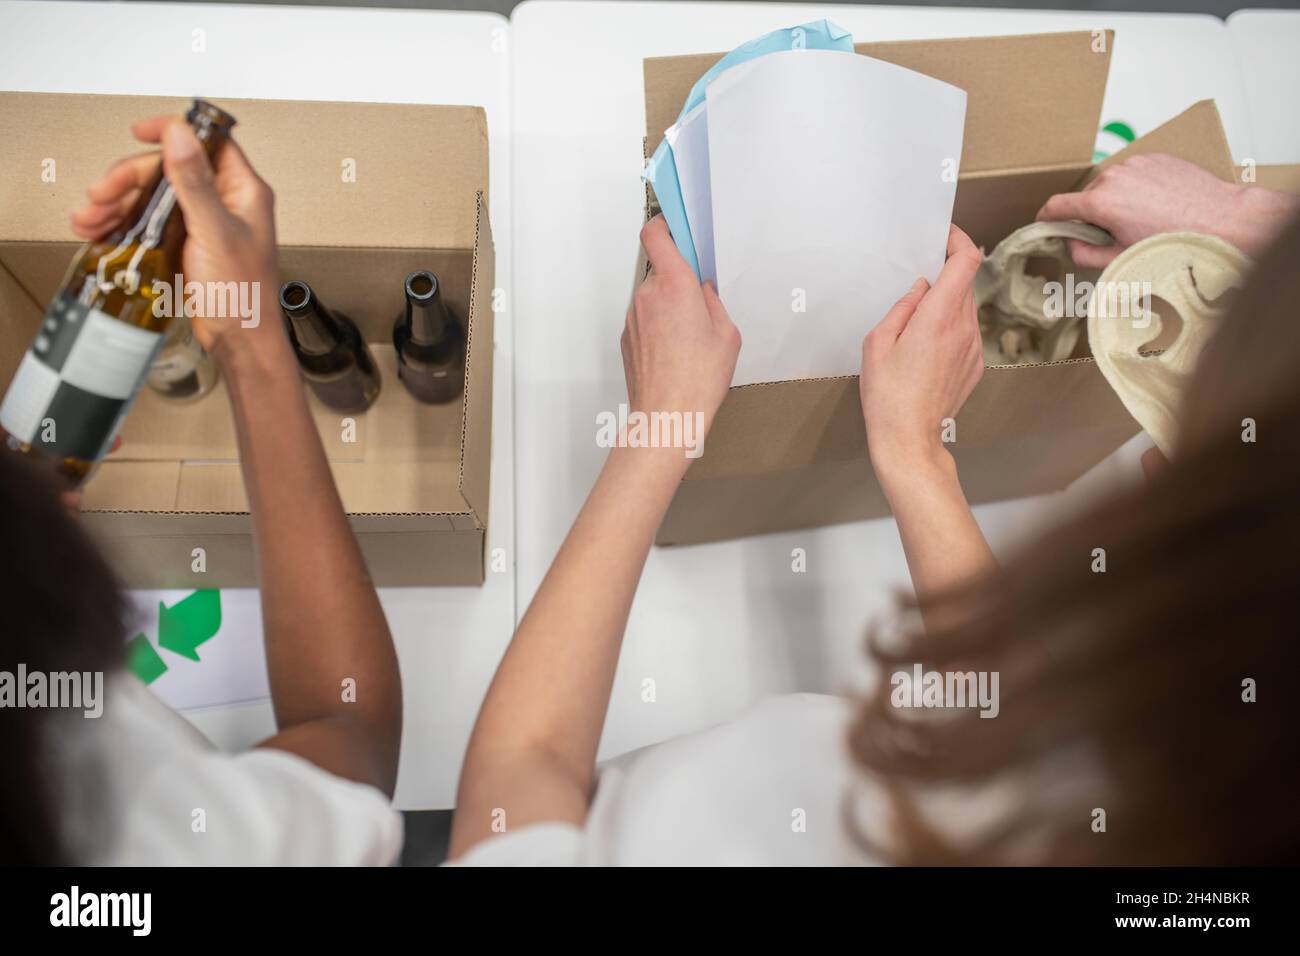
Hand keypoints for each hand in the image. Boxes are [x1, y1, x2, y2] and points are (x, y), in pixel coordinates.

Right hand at [70, 115, 281, 358]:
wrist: (239, 341)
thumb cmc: (243, 295)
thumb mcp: (215, 233)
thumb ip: (195, 183)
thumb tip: (181, 135)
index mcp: (243, 191)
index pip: (208, 142)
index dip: (173, 133)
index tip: (140, 133)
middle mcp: (225, 202)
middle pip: (168, 169)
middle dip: (128, 179)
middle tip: (100, 195)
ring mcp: (204, 222)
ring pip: (153, 196)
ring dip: (117, 203)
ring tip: (89, 219)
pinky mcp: (186, 243)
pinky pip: (149, 221)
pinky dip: (123, 223)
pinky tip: (99, 231)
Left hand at [621, 216, 740, 444]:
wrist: (667, 417)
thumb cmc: (698, 378)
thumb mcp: (727, 333)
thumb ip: (713, 301)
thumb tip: (703, 290)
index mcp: (674, 285)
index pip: (656, 235)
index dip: (664, 225)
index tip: (676, 225)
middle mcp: (647, 296)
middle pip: (660, 271)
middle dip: (680, 282)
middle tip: (702, 306)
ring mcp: (632, 318)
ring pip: (654, 299)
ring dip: (670, 308)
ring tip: (691, 340)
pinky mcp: (627, 338)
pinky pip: (646, 321)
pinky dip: (660, 329)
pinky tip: (677, 354)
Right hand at [860, 225, 982, 490]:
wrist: (909, 438)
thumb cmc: (887, 394)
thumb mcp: (877, 342)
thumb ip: (903, 307)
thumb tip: (921, 288)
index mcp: (938, 317)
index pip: (966, 261)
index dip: (958, 241)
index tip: (945, 236)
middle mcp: (963, 328)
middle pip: (965, 283)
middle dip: (945, 276)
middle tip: (920, 282)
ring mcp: (974, 347)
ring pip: (966, 309)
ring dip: (947, 306)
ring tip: (917, 326)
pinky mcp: (976, 364)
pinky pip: (967, 333)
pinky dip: (951, 330)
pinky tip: (926, 351)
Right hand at [1036, 153, 1298, 266]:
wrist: (1221, 219)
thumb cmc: (1173, 242)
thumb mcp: (1121, 258)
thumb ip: (1084, 254)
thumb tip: (1070, 244)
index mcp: (1100, 203)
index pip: (1056, 206)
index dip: (1046, 217)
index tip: (1045, 224)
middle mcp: (1113, 177)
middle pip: (1086, 197)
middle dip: (1090, 215)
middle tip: (1112, 235)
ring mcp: (1134, 163)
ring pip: (1110, 184)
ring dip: (1114, 200)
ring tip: (1139, 219)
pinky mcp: (1153, 157)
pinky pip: (1132, 173)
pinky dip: (1135, 187)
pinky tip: (1155, 204)